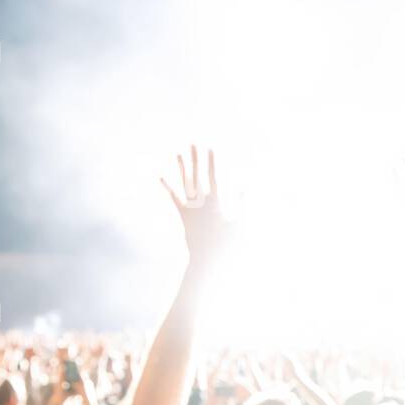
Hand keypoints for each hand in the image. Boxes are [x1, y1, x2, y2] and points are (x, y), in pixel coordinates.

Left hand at [159, 146, 234, 267]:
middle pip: (196, 175)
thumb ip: (241, 204)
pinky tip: (160, 176)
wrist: (207, 261)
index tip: (211, 148)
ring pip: (183, 183)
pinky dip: (167, 186)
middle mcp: (199, 202)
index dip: (212, 162)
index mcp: (215, 203)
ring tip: (176, 153)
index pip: (213, 177)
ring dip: (180, 168)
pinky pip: (173, 198)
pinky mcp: (183, 215)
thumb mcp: (238, 224)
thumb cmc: (227, 245)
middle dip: (195, 158)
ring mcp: (190, 208)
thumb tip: (244, 186)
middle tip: (192, 143)